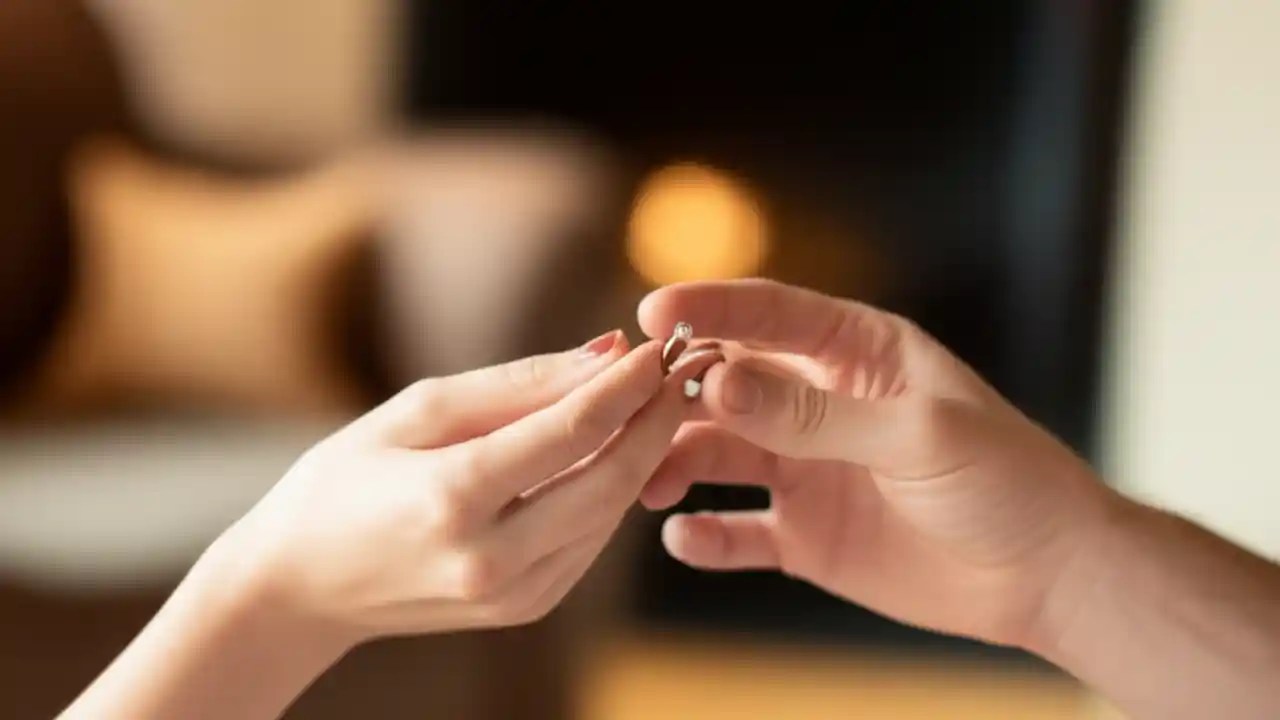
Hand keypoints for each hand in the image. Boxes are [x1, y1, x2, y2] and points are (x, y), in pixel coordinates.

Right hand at [215, 331, 720, 643]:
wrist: (300, 587)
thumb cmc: (344, 481)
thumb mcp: (417, 411)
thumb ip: (517, 383)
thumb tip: (608, 350)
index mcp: (452, 499)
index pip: (572, 430)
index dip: (628, 382)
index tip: (663, 342)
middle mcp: (491, 558)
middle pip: (612, 477)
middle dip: (658, 417)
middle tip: (687, 365)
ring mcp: (513, 595)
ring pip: (612, 511)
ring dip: (646, 451)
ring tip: (663, 395)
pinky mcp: (526, 609)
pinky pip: (591, 539)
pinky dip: (612, 490)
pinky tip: (619, 446)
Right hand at [637, 280, 1118, 647]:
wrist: (1045, 574)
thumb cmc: (1005, 479)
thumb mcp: (918, 435)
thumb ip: (816, 415)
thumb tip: (719, 386)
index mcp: (855, 352)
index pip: (769, 315)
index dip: (710, 308)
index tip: (653, 311)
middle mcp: (819, 404)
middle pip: (727, 382)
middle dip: (677, 391)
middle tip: (632, 409)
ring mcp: (807, 468)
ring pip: (718, 453)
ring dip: (676, 462)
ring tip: (649, 483)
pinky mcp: (804, 534)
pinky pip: (738, 530)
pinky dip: (706, 535)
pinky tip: (685, 537)